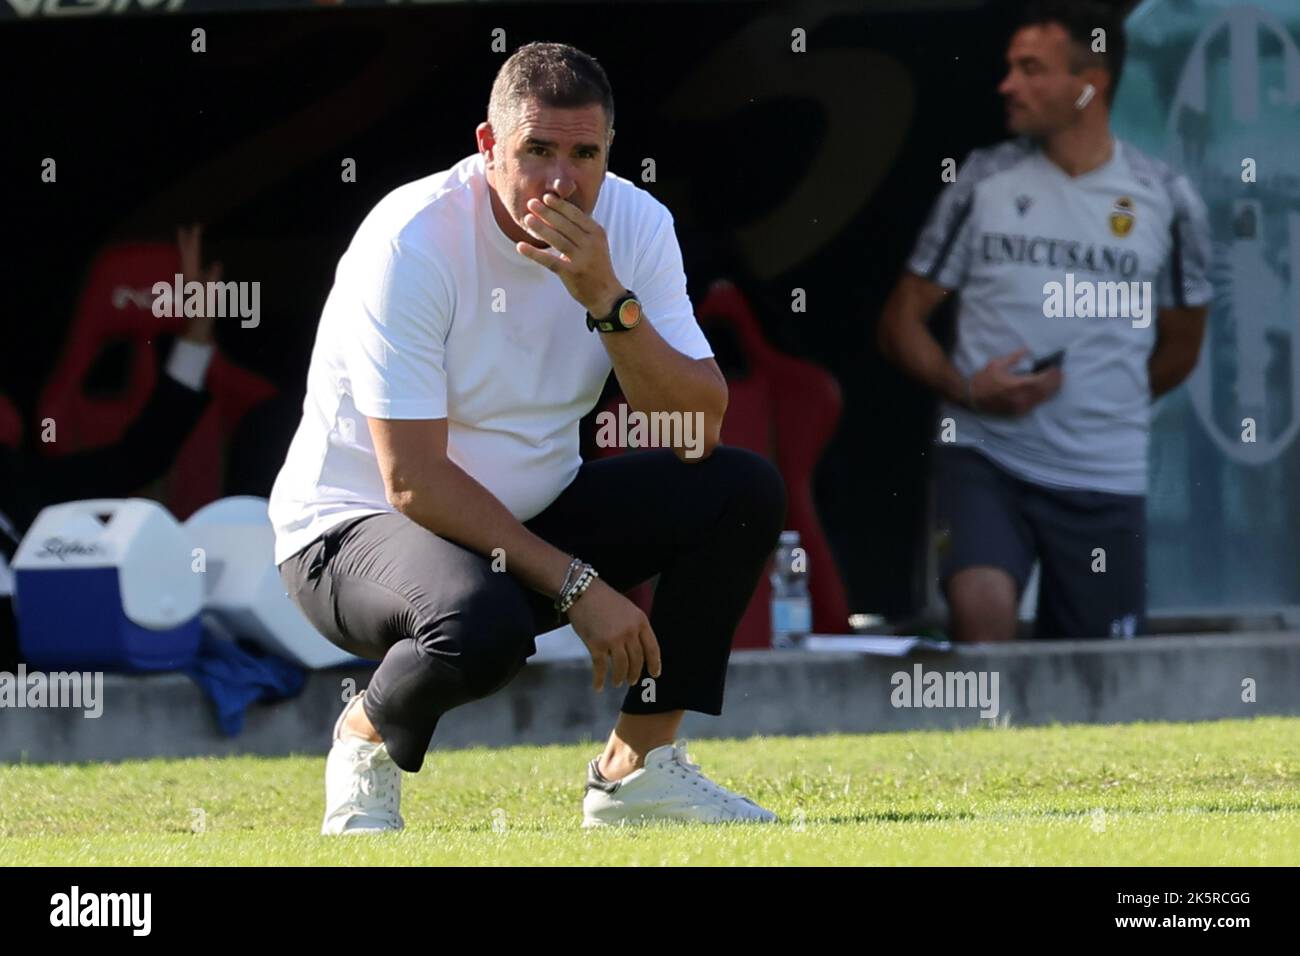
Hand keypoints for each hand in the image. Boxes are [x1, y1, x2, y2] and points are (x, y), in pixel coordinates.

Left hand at [176, 223, 222, 344]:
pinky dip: (194, 262)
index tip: (196, 226)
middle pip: (186, 255)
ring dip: (188, 250)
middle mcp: (188, 276)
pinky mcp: (195, 289)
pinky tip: (198, 263)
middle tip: (184, 228)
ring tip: (186, 240)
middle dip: (186, 242)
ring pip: (188, 262)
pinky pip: (194, 270)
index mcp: (190, 275)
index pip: (191, 253)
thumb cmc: (203, 311)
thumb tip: (217, 263)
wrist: (197, 328)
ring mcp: (190, 283)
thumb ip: (212, 278)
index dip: (193, 239)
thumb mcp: (209, 293)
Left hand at [514, 188, 623, 316]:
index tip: (545, 196)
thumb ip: (582, 228)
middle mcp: (590, 244)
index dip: (560, 205)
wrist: (606, 294)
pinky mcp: (571, 273)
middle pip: (565, 225)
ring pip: (557, 240)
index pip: (576, 214)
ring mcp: (581, 259)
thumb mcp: (596, 243)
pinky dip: (534, 253)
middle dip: (546, 212)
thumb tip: (561, 210)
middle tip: (531, 203)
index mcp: (597, 233)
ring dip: (540, 228)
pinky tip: (521, 246)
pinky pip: (549, 261)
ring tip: (527, 219)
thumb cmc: (596, 265)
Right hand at [565, 577, 662, 691]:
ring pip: (621, 666)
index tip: (655, 674)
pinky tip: (598, 686)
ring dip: (620, 677)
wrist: (582, 591)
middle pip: (637, 659)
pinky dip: (599, 679)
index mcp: (640, 621)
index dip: (654, 663)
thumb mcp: (628, 609)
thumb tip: (636, 648)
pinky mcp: (596, 645)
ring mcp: (613, 640)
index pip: (652, 647)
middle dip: (635, 673)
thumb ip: (634, 627)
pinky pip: (600, 667)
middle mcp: (629, 632)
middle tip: (632, 681)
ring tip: (618, 682)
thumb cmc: (604, 599)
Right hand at [968, 347, 1062, 416]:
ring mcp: (1021, 407)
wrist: (972, 398)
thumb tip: (1027, 350)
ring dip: (1052, 389)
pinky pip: (1036, 404)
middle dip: (1055, 381)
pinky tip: (1046, 390)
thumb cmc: (983, 380)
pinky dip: (1044, 396)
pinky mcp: (1019, 412)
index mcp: (1017, 385)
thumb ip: (1014, 357)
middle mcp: (1021, 398)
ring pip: (1043, 398)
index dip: (1052, 373)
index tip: (1057, 366)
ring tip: (1058, 380)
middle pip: (1046, 390)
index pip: (1042, 379)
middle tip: (1061, 372)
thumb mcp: (996, 364)